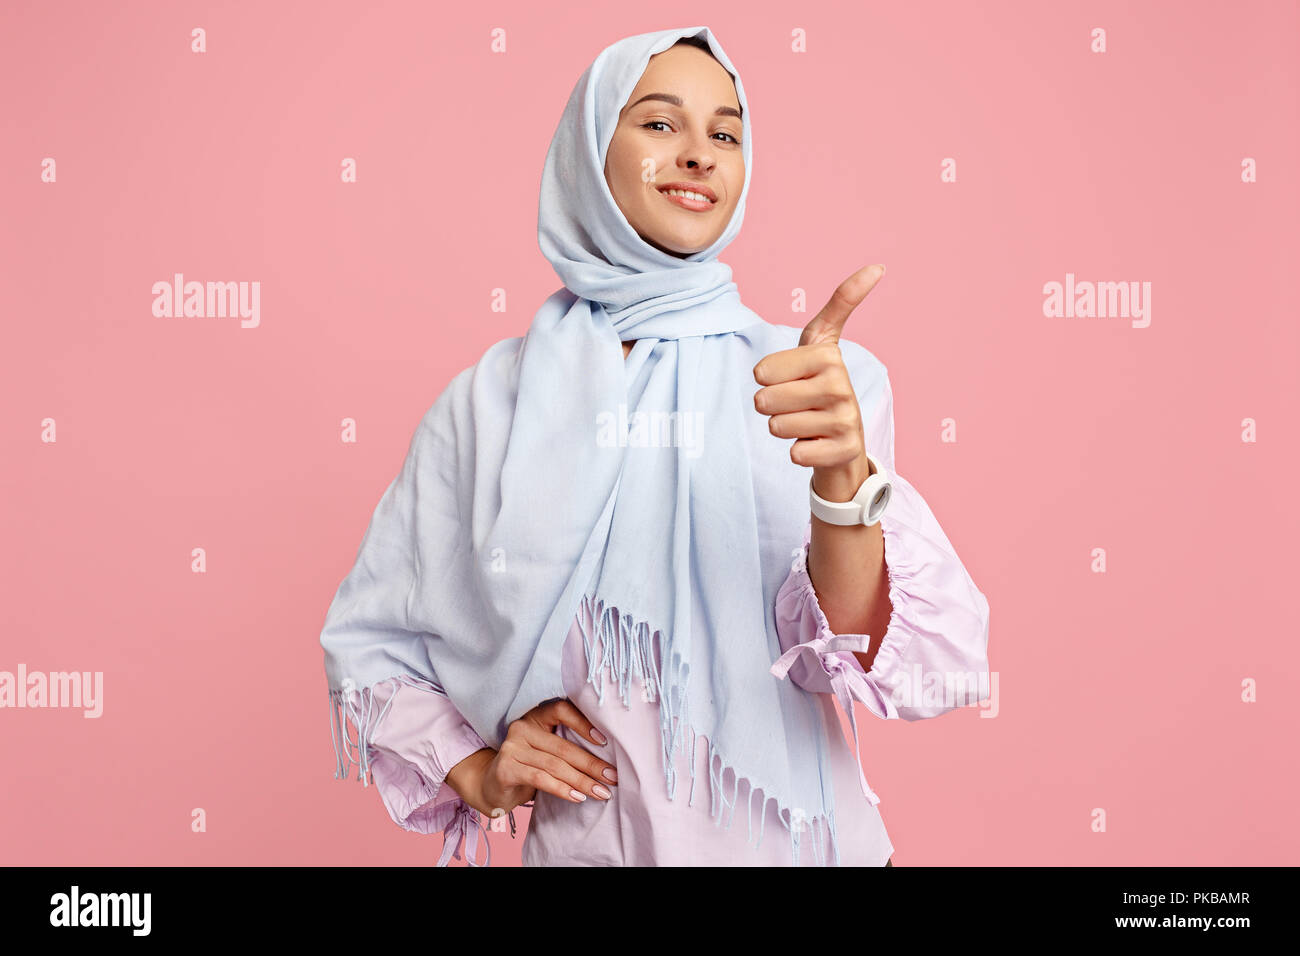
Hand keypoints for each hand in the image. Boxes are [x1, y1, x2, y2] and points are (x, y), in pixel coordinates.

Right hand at [451, 699, 617, 818]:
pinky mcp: (506, 769)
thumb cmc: (528, 767)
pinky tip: (577, 797)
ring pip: (555, 765)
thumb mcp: (546, 751)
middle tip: (613, 777)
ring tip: (601, 792)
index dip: (584, 723)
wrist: (492, 787)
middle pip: (563, 746)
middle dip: (592, 764)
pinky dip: (562, 789)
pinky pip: (540, 778)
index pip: (561, 710)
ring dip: (582, 781)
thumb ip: (567, 746)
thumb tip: (606, 759)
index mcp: (536, 717)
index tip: (605, 741)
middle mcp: (522, 728)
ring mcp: (511, 748)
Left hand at [752, 264, 885, 500]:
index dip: (766, 379)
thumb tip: (877, 267)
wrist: (843, 443)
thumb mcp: (821, 342)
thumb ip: (839, 305)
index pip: (763, 371)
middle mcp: (841, 385)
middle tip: (796, 406)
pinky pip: (796, 454)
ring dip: (785, 429)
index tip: (790, 377)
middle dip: (772, 407)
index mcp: (828, 356)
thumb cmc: (820, 388)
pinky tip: (816, 444)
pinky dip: (800, 453)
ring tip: (807, 423)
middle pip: (765, 400)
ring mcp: (845, 419)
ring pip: (777, 427)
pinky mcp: (845, 450)